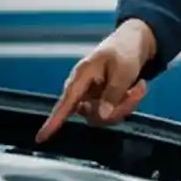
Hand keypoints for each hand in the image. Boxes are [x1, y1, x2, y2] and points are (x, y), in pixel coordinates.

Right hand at [35, 19, 156, 142]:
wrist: (133, 42)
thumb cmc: (124, 51)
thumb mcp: (124, 69)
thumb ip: (113, 93)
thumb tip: (103, 116)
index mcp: (81, 77)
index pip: (65, 103)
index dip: (54, 121)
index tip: (41, 137)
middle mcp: (83, 90)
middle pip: (94, 116)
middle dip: (120, 108)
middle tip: (137, 91)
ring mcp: (92, 98)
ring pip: (106, 117)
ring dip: (126, 105)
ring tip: (138, 86)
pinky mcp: (102, 102)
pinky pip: (113, 114)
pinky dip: (128, 103)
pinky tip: (136, 88)